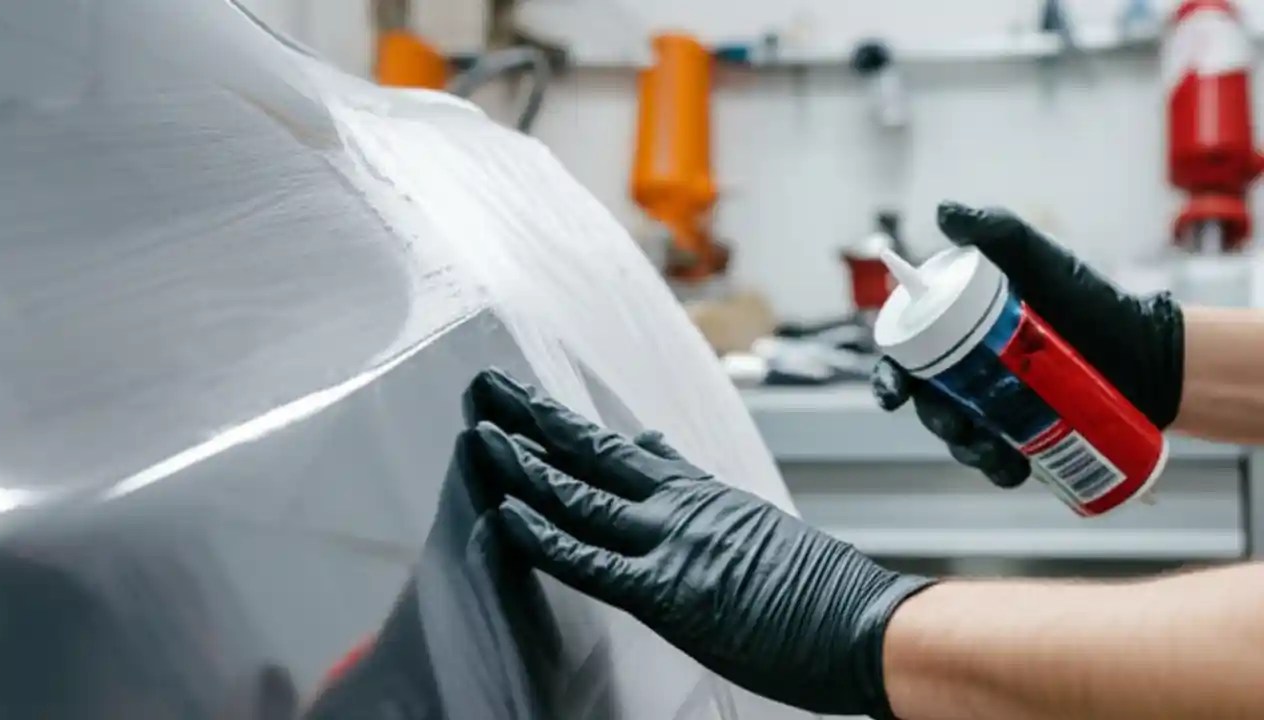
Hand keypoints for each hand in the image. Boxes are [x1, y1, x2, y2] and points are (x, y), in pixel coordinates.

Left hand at [463, 369, 933, 717]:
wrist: (865, 626)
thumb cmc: (820, 592)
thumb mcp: (756, 525)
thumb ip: (700, 489)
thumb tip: (658, 449)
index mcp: (702, 495)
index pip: (621, 450)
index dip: (569, 426)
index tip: (531, 402)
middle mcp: (680, 507)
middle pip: (592, 452)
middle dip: (534, 417)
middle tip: (486, 385)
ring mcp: (672, 543)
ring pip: (581, 495)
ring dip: (524, 462)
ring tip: (480, 430)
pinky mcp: (667, 591)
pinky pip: (590, 562)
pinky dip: (544, 536)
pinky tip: (506, 509)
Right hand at [872, 201, 1184, 487]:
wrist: (1149, 356)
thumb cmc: (1091, 303)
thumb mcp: (1042, 260)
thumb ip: (996, 231)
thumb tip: (944, 211)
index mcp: (958, 332)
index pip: (907, 356)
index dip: (890, 377)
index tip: (895, 391)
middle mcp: (969, 371)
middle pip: (929, 403)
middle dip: (936, 420)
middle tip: (958, 424)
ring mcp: (996, 406)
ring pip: (960, 436)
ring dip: (967, 450)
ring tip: (996, 454)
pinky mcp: (1024, 436)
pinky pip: (998, 459)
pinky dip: (999, 469)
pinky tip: (1014, 470)